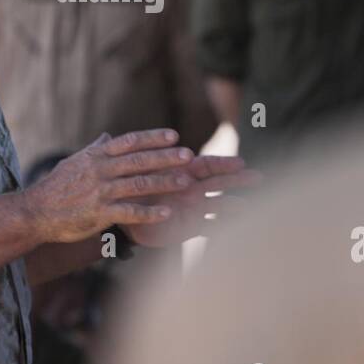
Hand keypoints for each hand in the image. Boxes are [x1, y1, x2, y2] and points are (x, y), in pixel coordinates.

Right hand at [22, 129, 198, 243]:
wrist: (36, 211)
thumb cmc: (56, 187)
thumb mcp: (74, 162)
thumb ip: (94, 149)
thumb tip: (108, 136)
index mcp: (96, 156)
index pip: (129, 142)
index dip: (152, 138)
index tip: (174, 135)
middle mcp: (100, 170)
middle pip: (139, 160)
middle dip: (166, 157)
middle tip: (189, 155)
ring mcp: (100, 192)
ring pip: (138, 184)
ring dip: (164, 182)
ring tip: (186, 182)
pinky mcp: (99, 213)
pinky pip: (130, 212)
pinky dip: (149, 213)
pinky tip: (167, 213)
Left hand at [123, 155, 259, 247]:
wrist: (123, 216)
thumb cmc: (129, 188)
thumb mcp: (126, 171)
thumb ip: (121, 154)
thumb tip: (104, 134)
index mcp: (180, 172)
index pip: (204, 165)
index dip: (221, 163)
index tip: (240, 160)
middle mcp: (190, 188)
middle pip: (218, 182)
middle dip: (237, 179)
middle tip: (258, 176)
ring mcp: (191, 208)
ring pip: (216, 205)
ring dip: (231, 205)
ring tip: (249, 206)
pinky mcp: (187, 227)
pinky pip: (206, 228)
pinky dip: (218, 227)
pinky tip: (232, 229)